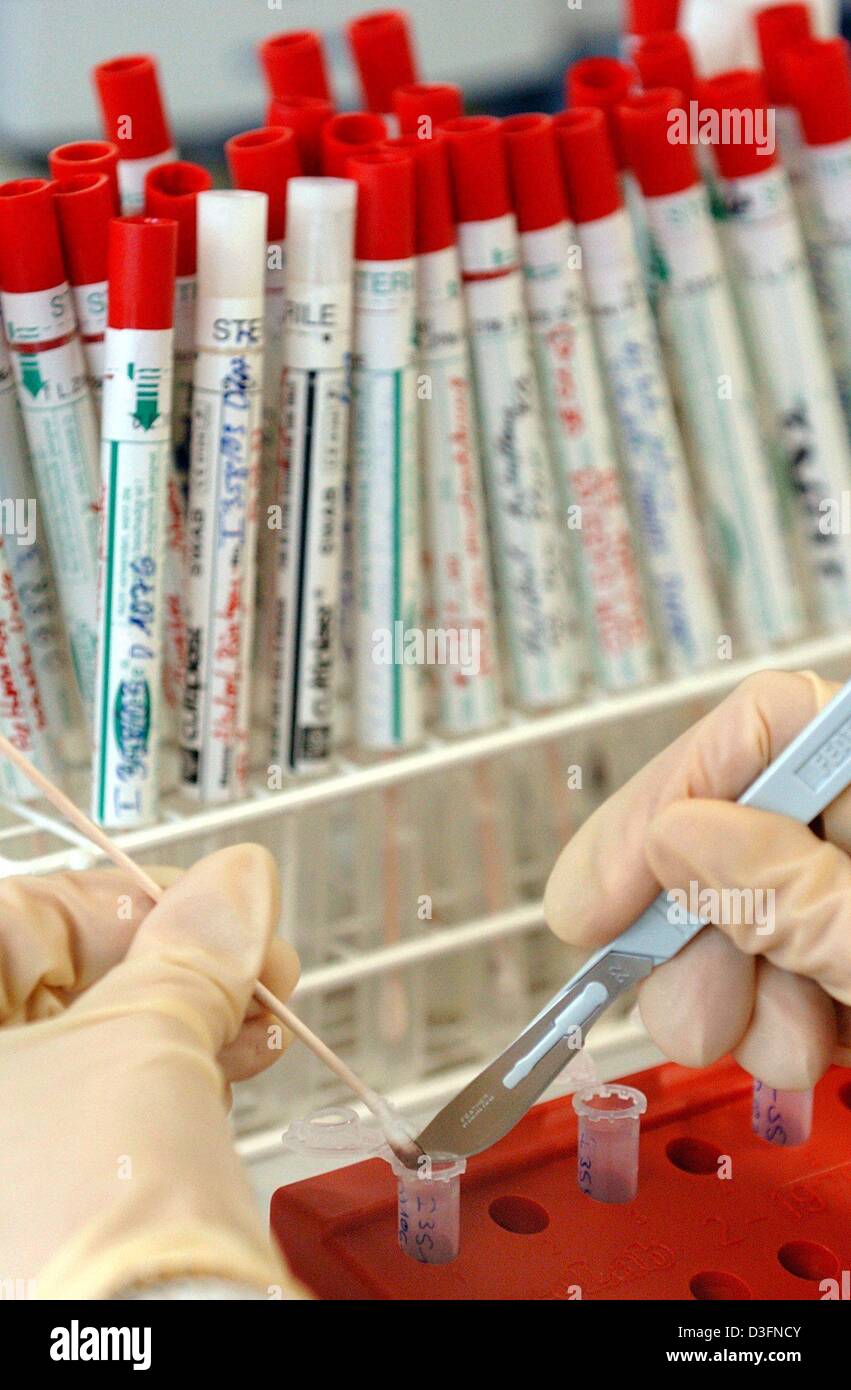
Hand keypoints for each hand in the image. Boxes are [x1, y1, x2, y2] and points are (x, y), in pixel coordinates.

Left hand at [0, 844, 303, 1297]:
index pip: (23, 916)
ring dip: (188, 1017)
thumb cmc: (79, 1207)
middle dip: (175, 963)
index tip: (212, 901)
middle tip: (254, 957)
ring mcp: (9, 1139)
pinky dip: (174, 1078)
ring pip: (92, 1045)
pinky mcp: (41, 1192)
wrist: (128, 1346)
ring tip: (261, 1016)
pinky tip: (236, 1064)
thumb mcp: (146, 1041)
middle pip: (61, 982)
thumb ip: (189, 947)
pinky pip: (104, 1107)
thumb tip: (236, 882)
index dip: (128, 902)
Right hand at [545, 670, 850, 1088]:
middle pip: (730, 821)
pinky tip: (803, 1051)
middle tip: (688, 1012)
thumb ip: (790, 891)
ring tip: (778, 1050)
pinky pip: (777, 970)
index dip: (661, 805)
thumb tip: (675, 835)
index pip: (759, 723)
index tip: (593, 908)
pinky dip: (769, 1022)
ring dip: (729, 994)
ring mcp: (848, 883)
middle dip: (689, 928)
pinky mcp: (849, 951)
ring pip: (740, 906)